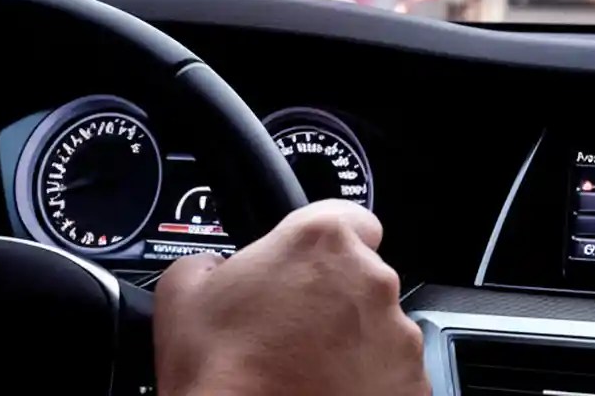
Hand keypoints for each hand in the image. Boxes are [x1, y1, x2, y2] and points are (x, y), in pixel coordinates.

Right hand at [155, 199, 429, 395]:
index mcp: (322, 243)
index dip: (323, 244)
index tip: (308, 265)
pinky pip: (393, 372)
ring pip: (380, 326)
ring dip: (352, 341)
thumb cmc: (221, 376)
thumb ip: (208, 261)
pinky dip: (369, 381)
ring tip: (307, 369)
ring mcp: (398, 335)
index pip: (347, 217)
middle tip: (292, 330)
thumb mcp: (182, 296)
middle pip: (362, 276)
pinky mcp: (412, 382)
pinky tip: (327, 391)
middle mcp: (372, 281)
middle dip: (334, 298)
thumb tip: (213, 266)